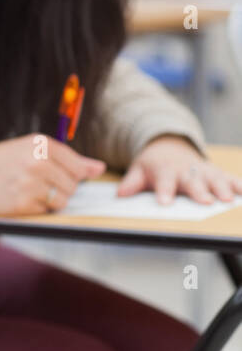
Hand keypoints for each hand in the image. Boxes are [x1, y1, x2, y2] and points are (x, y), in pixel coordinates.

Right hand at [0, 134, 105, 215]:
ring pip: (62, 200)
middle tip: (33, 182)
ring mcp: (32, 183)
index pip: (78, 166)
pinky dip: (35, 209)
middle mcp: (38, 161)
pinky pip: (46, 211)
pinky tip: (18, 199)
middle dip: (59, 188)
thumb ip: (65, 158)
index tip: (54, 175)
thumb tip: (98, 168)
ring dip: (49, 200)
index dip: (71, 175)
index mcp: (41, 144)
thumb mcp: (27, 149)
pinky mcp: (24, 204)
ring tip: (27, 191)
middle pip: (73, 185)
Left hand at [117, 135, 241, 204]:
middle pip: (192, 182)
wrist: (167, 146)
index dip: (164, 193)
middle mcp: (185, 170)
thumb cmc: (153, 165)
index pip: (163, 183)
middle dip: (199, 191)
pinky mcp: (215, 171)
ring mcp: (202, 170)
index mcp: (164, 171)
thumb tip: (121, 194)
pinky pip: (229, 177)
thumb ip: (131, 182)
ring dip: (222, 188)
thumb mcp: (138, 170)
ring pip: (213, 179)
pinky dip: (238, 184)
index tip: (165, 203)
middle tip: (206, 202)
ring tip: (228, 199)